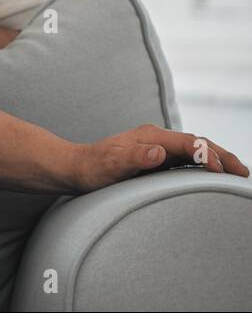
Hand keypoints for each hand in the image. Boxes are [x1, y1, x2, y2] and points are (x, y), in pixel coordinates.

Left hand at [69, 124, 249, 192]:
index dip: (207, 154)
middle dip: (222, 156)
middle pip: (197, 143)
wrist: (76, 168)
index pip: (188, 143)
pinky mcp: (156, 159)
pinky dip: (204, 165)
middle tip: (243, 173)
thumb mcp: (109, 165)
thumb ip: (133, 158)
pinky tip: (213, 176)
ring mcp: (157, 148)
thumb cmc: (91, 168)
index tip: (221, 171)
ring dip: (218, 160)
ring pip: (195, 150)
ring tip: (237, 175)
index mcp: (150, 137)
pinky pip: (187, 159)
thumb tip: (158, 152)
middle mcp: (156, 139)